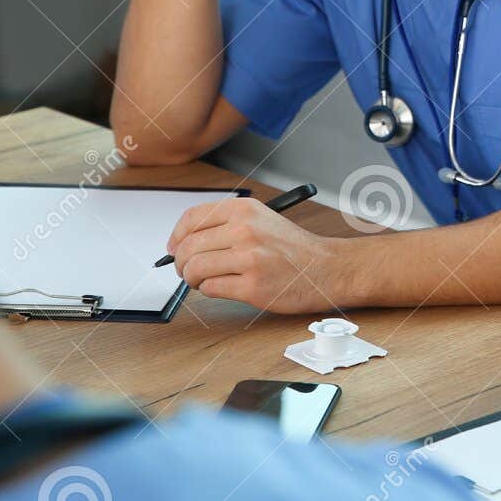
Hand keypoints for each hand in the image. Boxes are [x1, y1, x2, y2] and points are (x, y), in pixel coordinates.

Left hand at [165, 196, 339, 313]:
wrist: (325, 269)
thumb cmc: (291, 249)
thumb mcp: (260, 221)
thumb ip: (225, 225)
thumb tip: (182, 242)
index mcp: (244, 210)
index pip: (192, 218)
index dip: (176, 236)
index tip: (174, 248)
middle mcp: (245, 230)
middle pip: (188, 246)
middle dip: (181, 262)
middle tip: (187, 270)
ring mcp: (249, 258)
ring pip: (195, 268)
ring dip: (192, 278)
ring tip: (203, 280)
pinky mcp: (252, 286)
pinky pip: (211, 288)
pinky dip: (209, 290)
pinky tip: (223, 287)